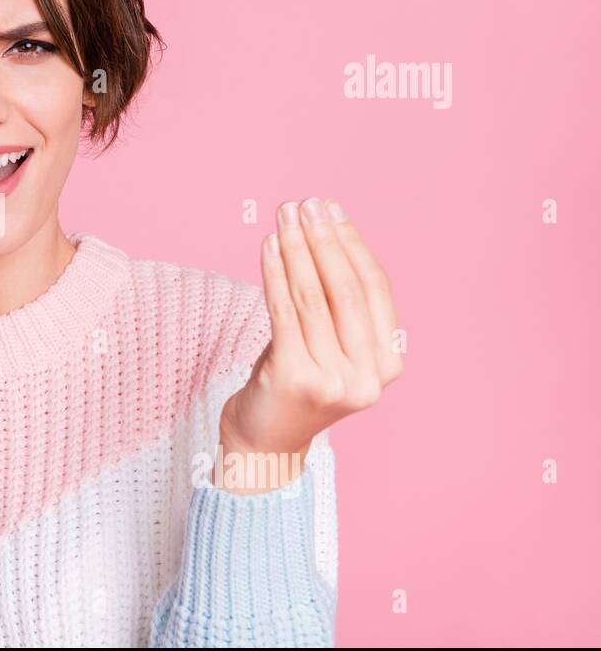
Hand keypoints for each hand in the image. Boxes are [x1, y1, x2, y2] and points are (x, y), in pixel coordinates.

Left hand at [218, 197, 403, 491]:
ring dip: (297, 249)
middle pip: (346, 290)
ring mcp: (334, 380)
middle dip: (324, 240)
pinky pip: (284, 313)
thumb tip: (322, 232)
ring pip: (314, 298)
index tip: (331, 210)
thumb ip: (335, 306)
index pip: (374, 290)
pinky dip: (275, 274)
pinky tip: (267, 246)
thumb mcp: (327, 346)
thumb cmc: (293, 384)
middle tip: (305, 204)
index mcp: (387, 364)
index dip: (353, 245)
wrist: (264, 445)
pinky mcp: (295, 378)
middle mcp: (367, 376)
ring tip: (284, 216)